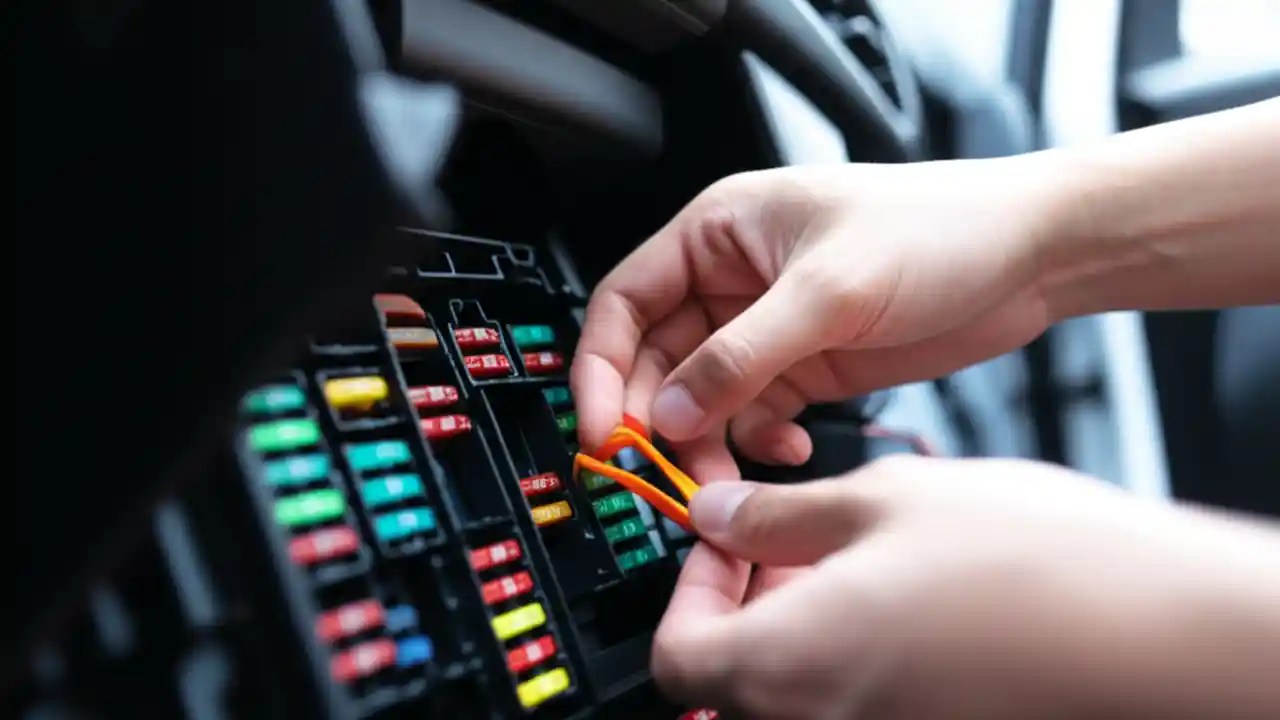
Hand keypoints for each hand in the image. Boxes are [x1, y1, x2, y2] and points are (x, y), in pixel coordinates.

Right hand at [571, 158, 1066, 474]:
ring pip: (703, 400)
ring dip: (709, 443)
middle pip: (658, 362)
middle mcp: (734, 282)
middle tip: (663, 472)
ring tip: (728, 480)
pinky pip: (754, 417)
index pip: (626, 302)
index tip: (602, 429)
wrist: (1031, 256)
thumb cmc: (938, 229)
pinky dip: (759, 443)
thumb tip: (665, 414)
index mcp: (719, 233)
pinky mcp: (808, 367)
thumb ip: (740, 358)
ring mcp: (770, 329)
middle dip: (657, 419)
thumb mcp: (828, 292)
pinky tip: (790, 448)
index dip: (601, 367)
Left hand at [653, 456, 1279, 718]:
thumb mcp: (881, 500)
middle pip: (732, 681)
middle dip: (745, 604)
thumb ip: (778, 518)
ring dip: (799, 626)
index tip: (724, 543)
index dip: (686, 593)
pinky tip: (906, 597)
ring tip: (859, 554)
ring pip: (798, 691)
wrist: (1162, 632)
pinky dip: (855, 656)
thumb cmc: (1032, 565)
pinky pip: (859, 703)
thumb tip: (718, 516)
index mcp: (789, 666)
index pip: (676, 661)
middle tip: (791, 540)